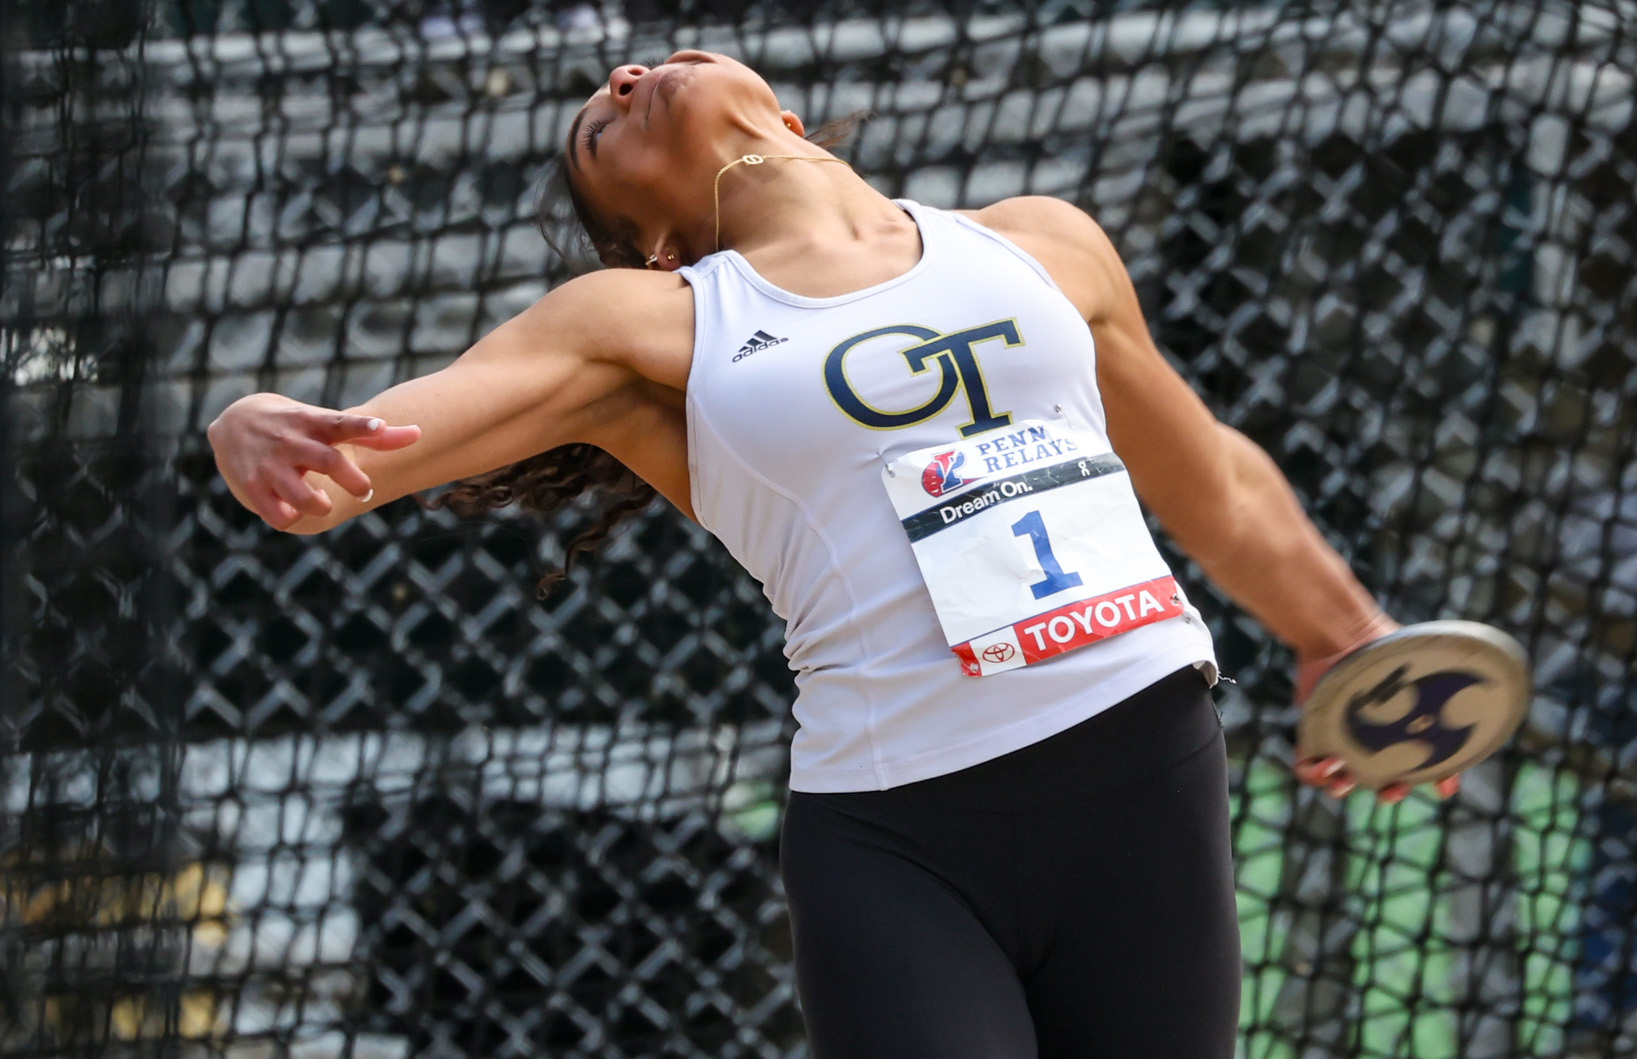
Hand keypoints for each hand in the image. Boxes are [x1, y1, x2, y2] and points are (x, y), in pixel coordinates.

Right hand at [207, 394, 420, 529]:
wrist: (233, 421)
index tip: (380, 426)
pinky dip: (289, 518)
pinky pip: (276, 513)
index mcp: (315, 424)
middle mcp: (293, 442)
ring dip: (319, 505)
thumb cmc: (297, 426)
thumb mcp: (327, 423)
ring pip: (302, 495)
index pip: (341, 423)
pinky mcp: (253, 486)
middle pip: (329, 462)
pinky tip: (293, 512)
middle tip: (365, 491)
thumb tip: (419, 434)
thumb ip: (373, 435)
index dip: (363, 427)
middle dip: (353, 481)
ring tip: (323, 502)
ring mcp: (271, 465)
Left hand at [1290, 615, 1461, 804]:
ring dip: (1343, 788)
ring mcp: (1341, 740)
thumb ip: (1444, 694)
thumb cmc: (1384, 648)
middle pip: (1382, 782)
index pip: (1422, 766)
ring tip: (1344, 778)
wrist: (1342, 632)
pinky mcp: (1312, 734)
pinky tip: (1323, 764)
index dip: (1437, 781)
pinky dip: (1312, 774)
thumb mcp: (1421, 671)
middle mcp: (1374, 741)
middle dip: (1389, 793)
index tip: (1442, 788)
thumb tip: (1481, 704)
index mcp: (1403, 732)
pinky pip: (1307, 766)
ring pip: (1341, 780)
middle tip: (1392, 790)